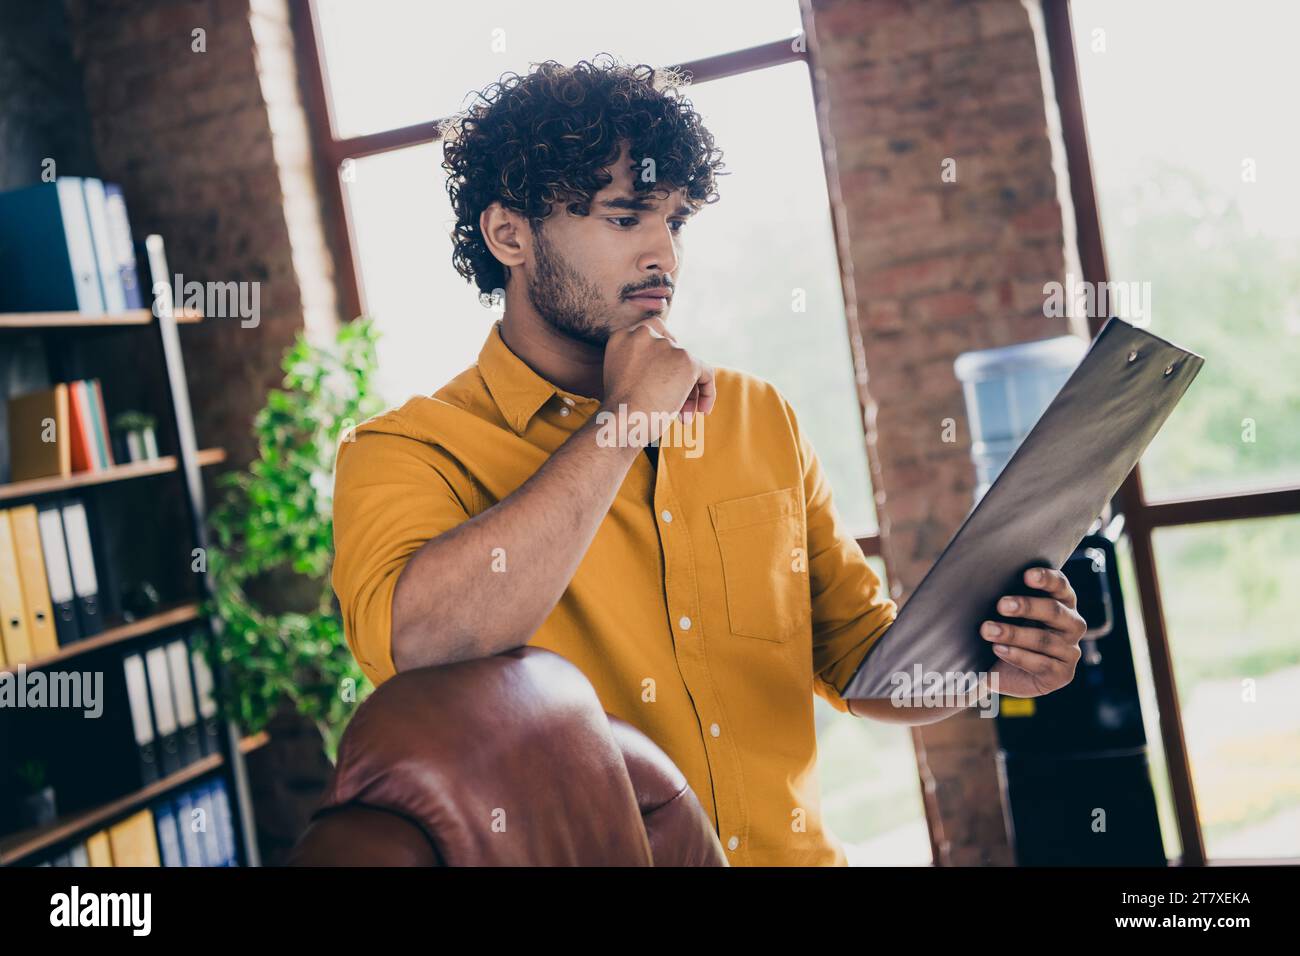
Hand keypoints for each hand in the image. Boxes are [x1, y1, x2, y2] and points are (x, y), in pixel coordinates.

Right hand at [602, 317, 715, 445]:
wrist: (620, 422)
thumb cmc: (618, 412)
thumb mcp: (622, 378)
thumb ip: (641, 365)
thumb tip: (672, 372)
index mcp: (623, 335)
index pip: (653, 335)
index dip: (663, 357)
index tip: (664, 378)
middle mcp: (644, 333)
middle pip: (672, 350)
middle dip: (676, 377)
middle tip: (676, 405)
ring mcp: (665, 345)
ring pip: (688, 365)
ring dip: (687, 391)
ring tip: (684, 418)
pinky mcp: (685, 360)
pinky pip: (706, 372)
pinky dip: (708, 391)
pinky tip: (703, 410)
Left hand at [980, 567, 1085, 698]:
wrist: (1003, 671)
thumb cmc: (1007, 632)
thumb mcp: (1008, 614)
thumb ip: (1008, 598)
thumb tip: (983, 582)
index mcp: (1062, 602)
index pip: (1060, 586)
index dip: (1046, 579)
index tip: (1027, 576)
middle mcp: (1072, 624)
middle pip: (1054, 611)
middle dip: (1026, 606)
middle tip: (1001, 605)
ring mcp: (1070, 651)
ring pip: (1044, 639)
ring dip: (1013, 634)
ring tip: (987, 630)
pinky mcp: (1062, 674)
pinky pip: (1041, 663)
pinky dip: (1017, 655)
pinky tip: (999, 649)